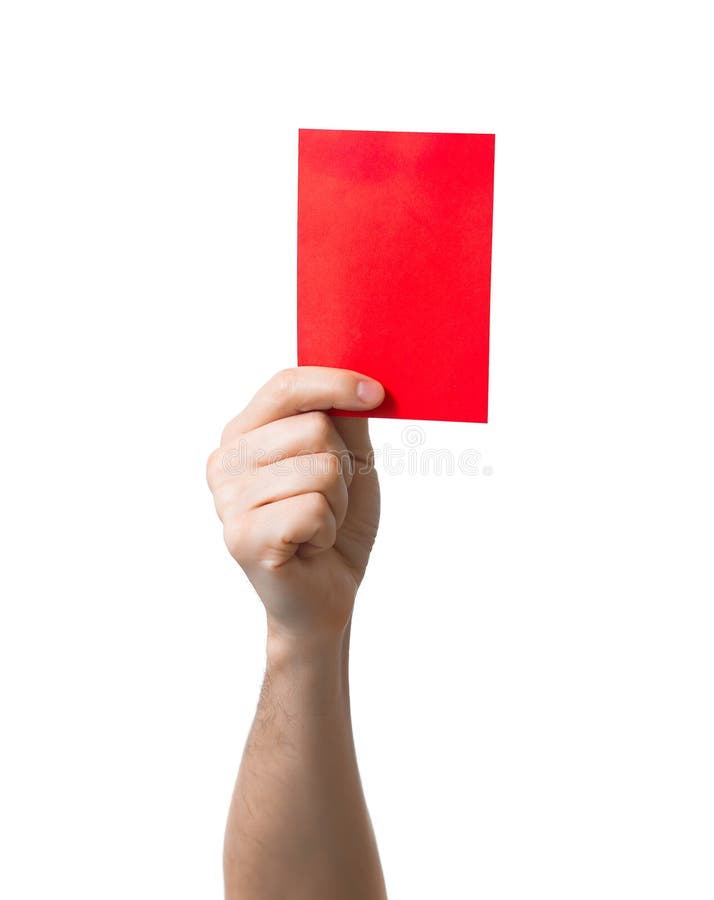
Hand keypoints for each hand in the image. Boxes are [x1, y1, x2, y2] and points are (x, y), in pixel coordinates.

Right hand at [206, 367, 383, 640]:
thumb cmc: (334, 525)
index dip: (335, 383)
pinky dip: (327, 531)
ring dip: (338, 503)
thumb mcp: (349, 461)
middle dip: (344, 467)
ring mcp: (228, 501)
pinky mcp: (243, 537)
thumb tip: (357, 380)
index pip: (285, 386)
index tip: (376, 394)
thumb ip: (345, 418)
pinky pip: (313, 509)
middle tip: (329, 500)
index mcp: (243, 434)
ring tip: (318, 525)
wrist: (326, 595)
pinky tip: (310, 546)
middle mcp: (225, 462)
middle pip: (313, 428)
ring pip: (320, 469)